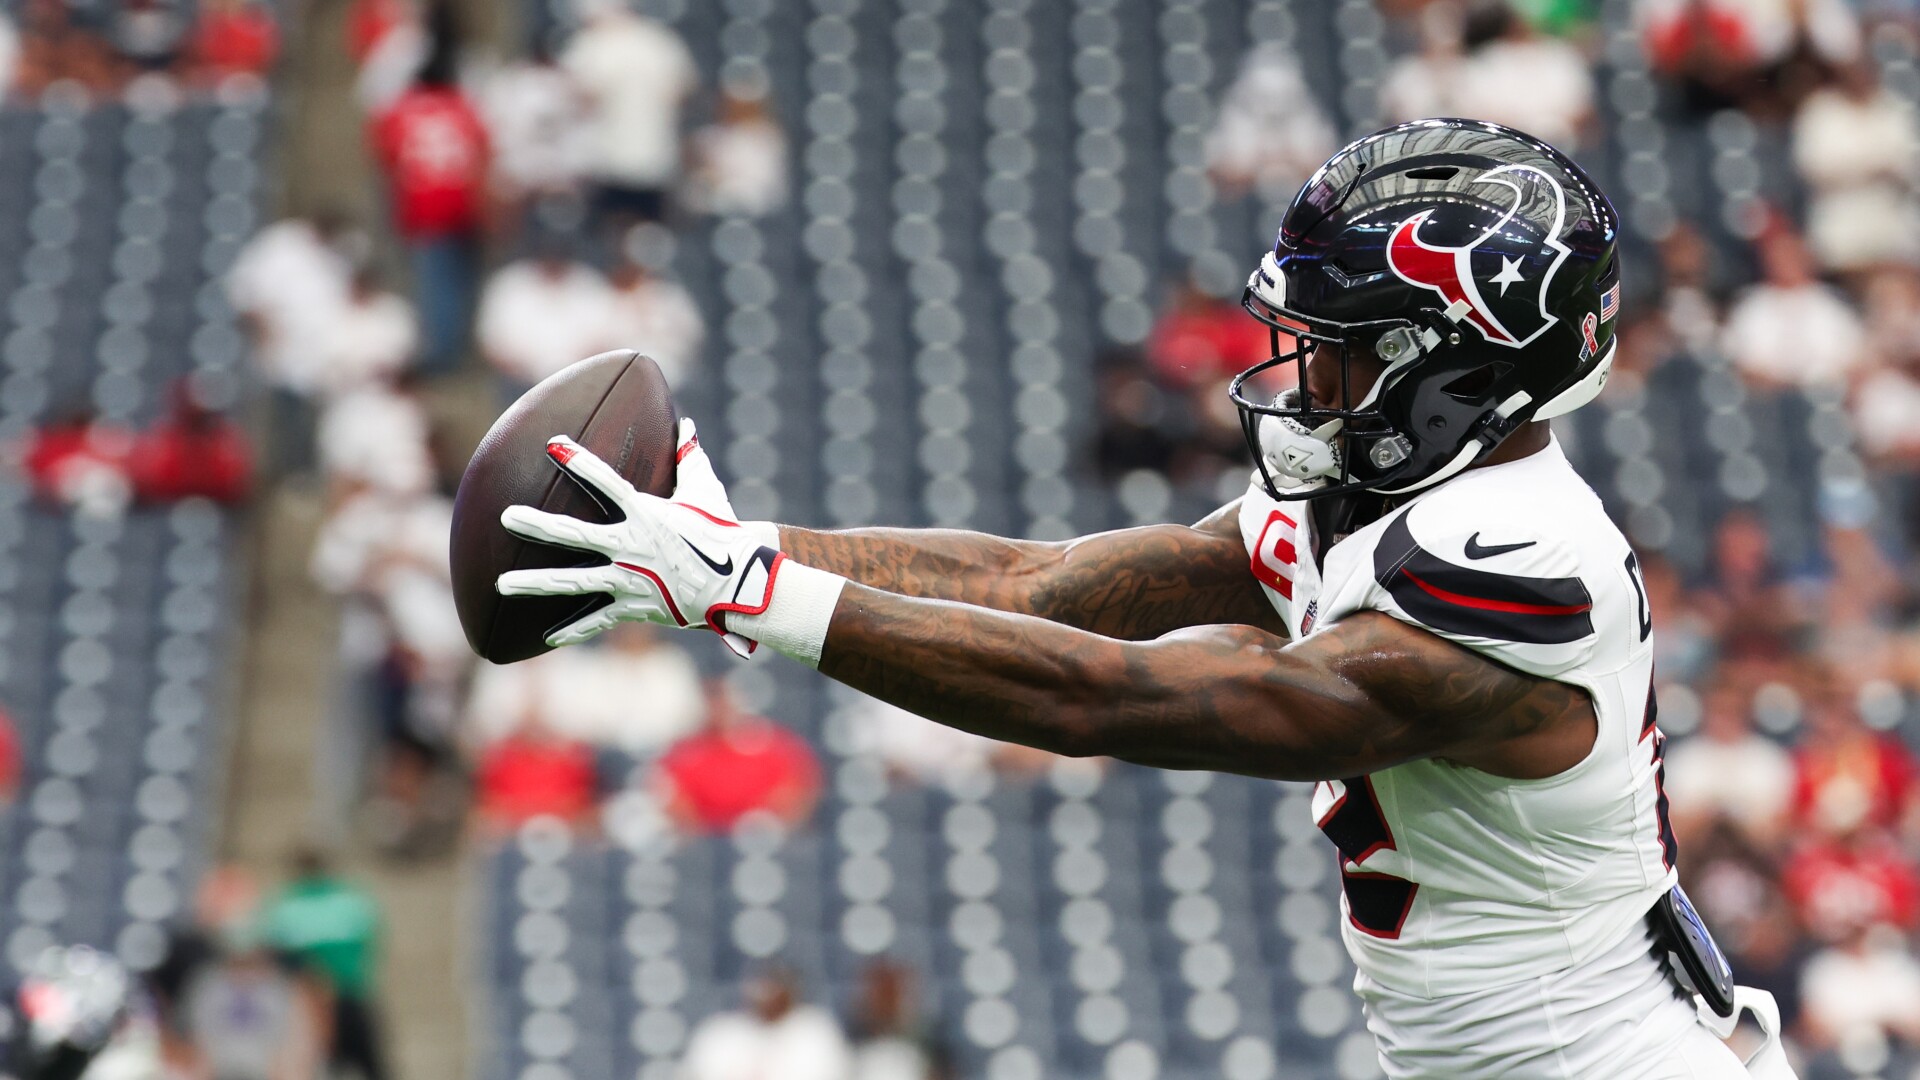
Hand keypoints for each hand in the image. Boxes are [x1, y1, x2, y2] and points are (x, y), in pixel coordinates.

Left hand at [494, 431, 782, 654]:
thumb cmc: (724, 534)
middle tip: (506, 517)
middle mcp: (631, 546)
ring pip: (574, 581)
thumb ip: (690, 459)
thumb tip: (686, 425)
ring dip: (536, 583)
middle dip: (538, 525)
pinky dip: (574, 629)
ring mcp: (630, 579)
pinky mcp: (635, 606)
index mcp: (646, 514)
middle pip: (575, 534)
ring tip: (501, 583)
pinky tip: (547, 637)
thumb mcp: (707, 493)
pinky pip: (599, 619)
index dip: (580, 462)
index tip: (552, 443)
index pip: (607, 482)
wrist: (740, 585)